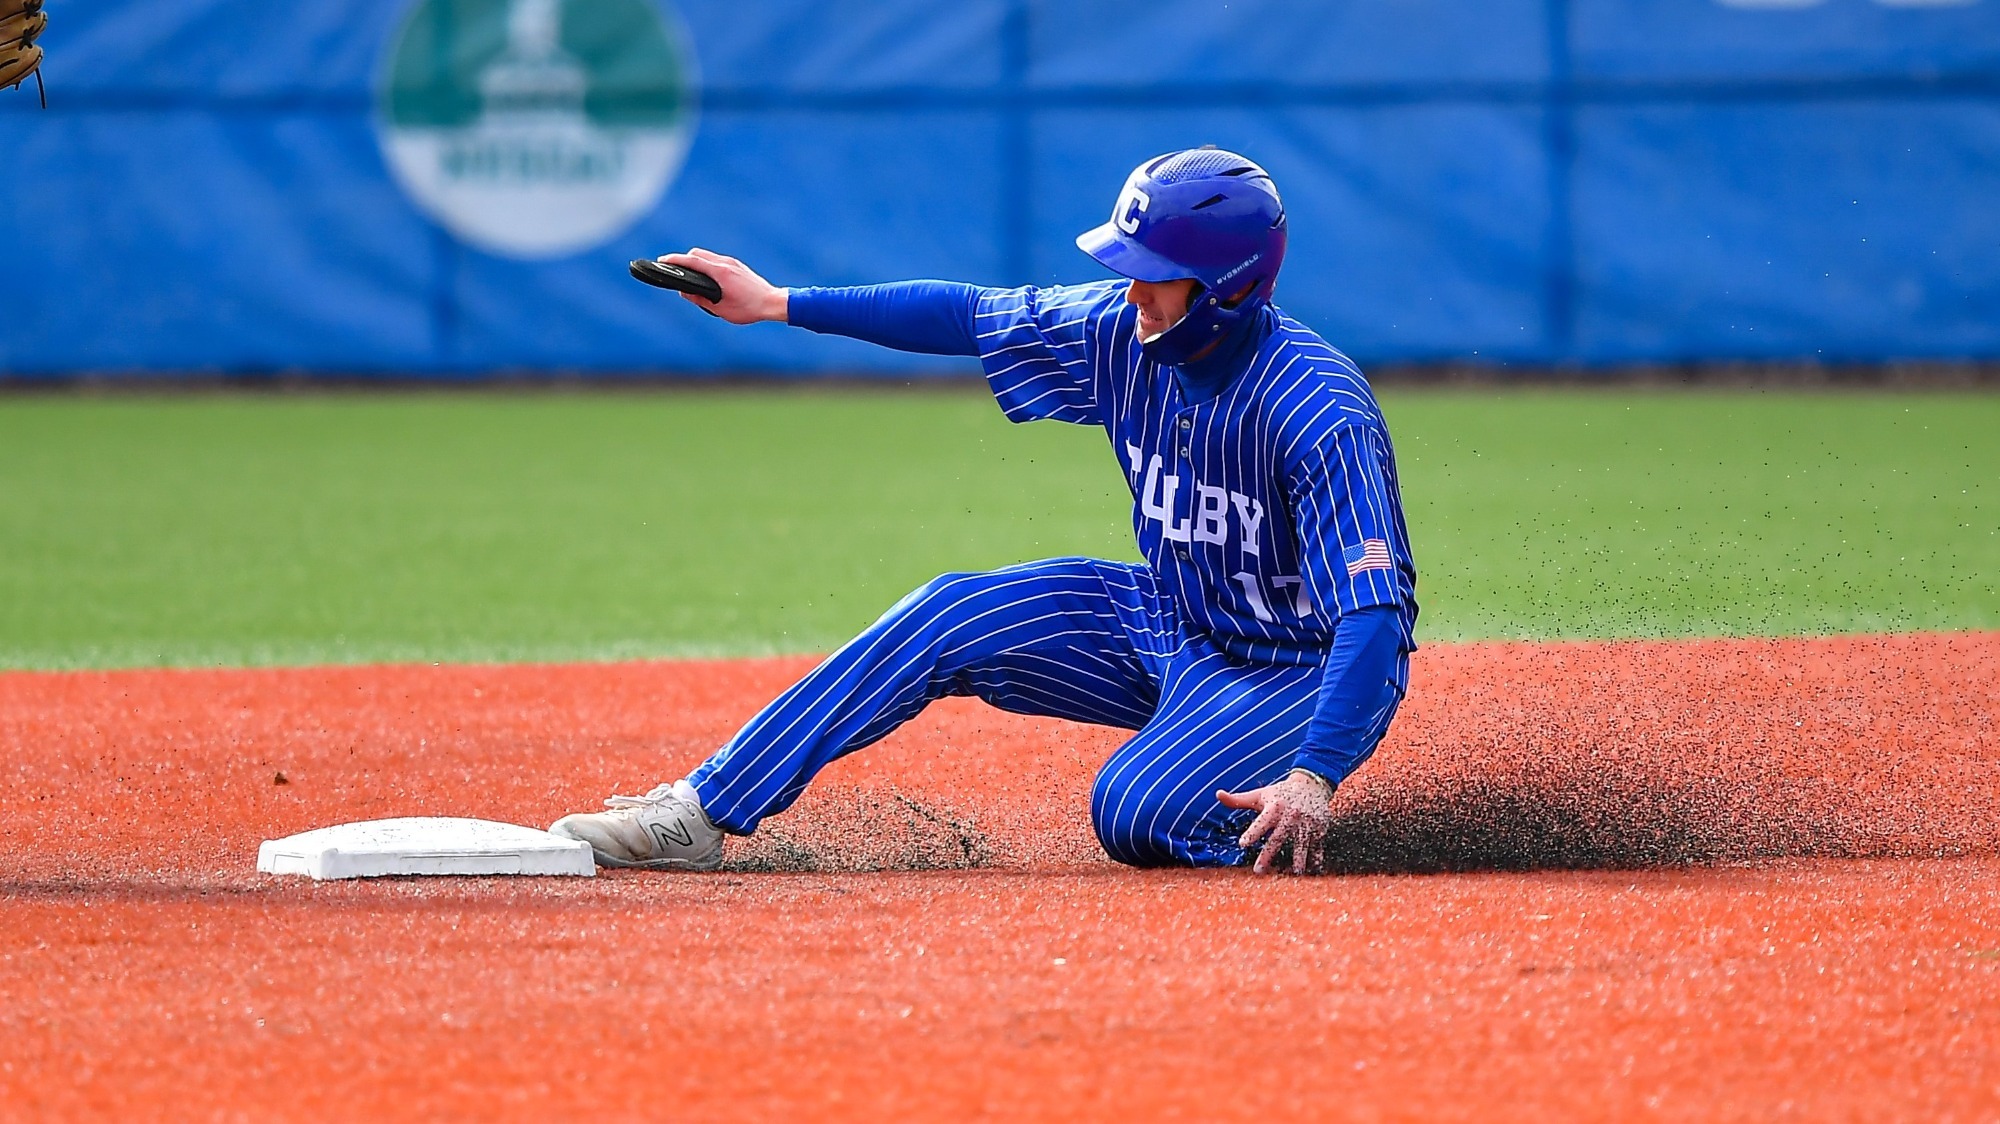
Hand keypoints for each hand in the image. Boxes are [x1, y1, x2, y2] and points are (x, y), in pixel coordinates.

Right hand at [658, 248, 788, 324]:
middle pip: (697, 254)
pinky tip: (704, 277)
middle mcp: (726, 263)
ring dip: (695, 261)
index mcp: (720, 273)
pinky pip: (716, 260)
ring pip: (707, 256)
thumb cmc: (749, 308)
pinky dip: (706, 264)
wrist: (773, 302)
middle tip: (672, 269)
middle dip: (683, 260)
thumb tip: (684, 292)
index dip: (674, 260)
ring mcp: (732, 263)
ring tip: (687, 274)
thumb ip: (699, 300)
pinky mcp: (737, 266)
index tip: (662, 260)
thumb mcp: (720, 309)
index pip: (691, 261)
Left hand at [1216, 769, 1333, 874]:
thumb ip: (1238, 800)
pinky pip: (1317, 844)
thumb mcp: (1260, 795)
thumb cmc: (1280, 793)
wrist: (1312, 784)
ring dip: (1300, 858)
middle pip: (1278, 837)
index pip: (1262, 821)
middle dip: (1268, 854)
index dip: (1253, 832)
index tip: (1243, 844)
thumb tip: (1217, 794)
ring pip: (1302, 843)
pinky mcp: (1319, 828)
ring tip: (1297, 872)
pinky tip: (1314, 869)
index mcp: (1275, 807)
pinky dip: (1316, 856)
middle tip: (1258, 871)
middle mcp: (1290, 815)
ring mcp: (1306, 823)